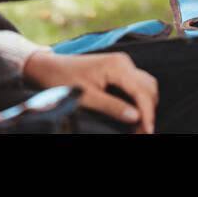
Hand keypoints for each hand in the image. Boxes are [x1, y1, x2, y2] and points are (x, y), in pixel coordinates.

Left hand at [22, 50, 158, 132]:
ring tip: (140, 127)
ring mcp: (121, 65)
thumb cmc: (64, 80)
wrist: (48, 67)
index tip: (148, 132)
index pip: (142, 91)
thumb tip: (136, 117)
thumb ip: (112, 107)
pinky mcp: (118, 70)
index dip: (148, 113)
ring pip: (145, 86)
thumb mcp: (86, 98)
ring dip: (146, 106)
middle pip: (148, 88)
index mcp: (117, 66)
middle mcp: (123, 62)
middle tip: (143, 133)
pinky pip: (136, 85)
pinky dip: (138, 100)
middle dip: (149, 111)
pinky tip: (133, 115)